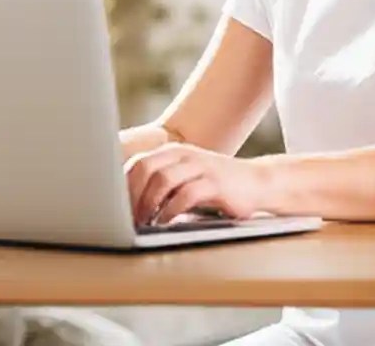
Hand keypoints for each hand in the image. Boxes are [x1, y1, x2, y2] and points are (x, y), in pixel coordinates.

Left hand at [124, 143, 270, 225]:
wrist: (258, 182)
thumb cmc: (216, 185)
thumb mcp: (187, 177)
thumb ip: (162, 183)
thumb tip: (126, 205)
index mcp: (174, 151)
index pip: (138, 163)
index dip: (123, 186)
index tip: (117, 208)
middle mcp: (186, 154)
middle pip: (146, 168)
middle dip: (132, 195)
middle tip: (128, 218)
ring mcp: (201, 166)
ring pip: (162, 180)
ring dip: (148, 204)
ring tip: (144, 222)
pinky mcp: (215, 183)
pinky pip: (185, 195)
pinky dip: (170, 211)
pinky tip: (166, 223)